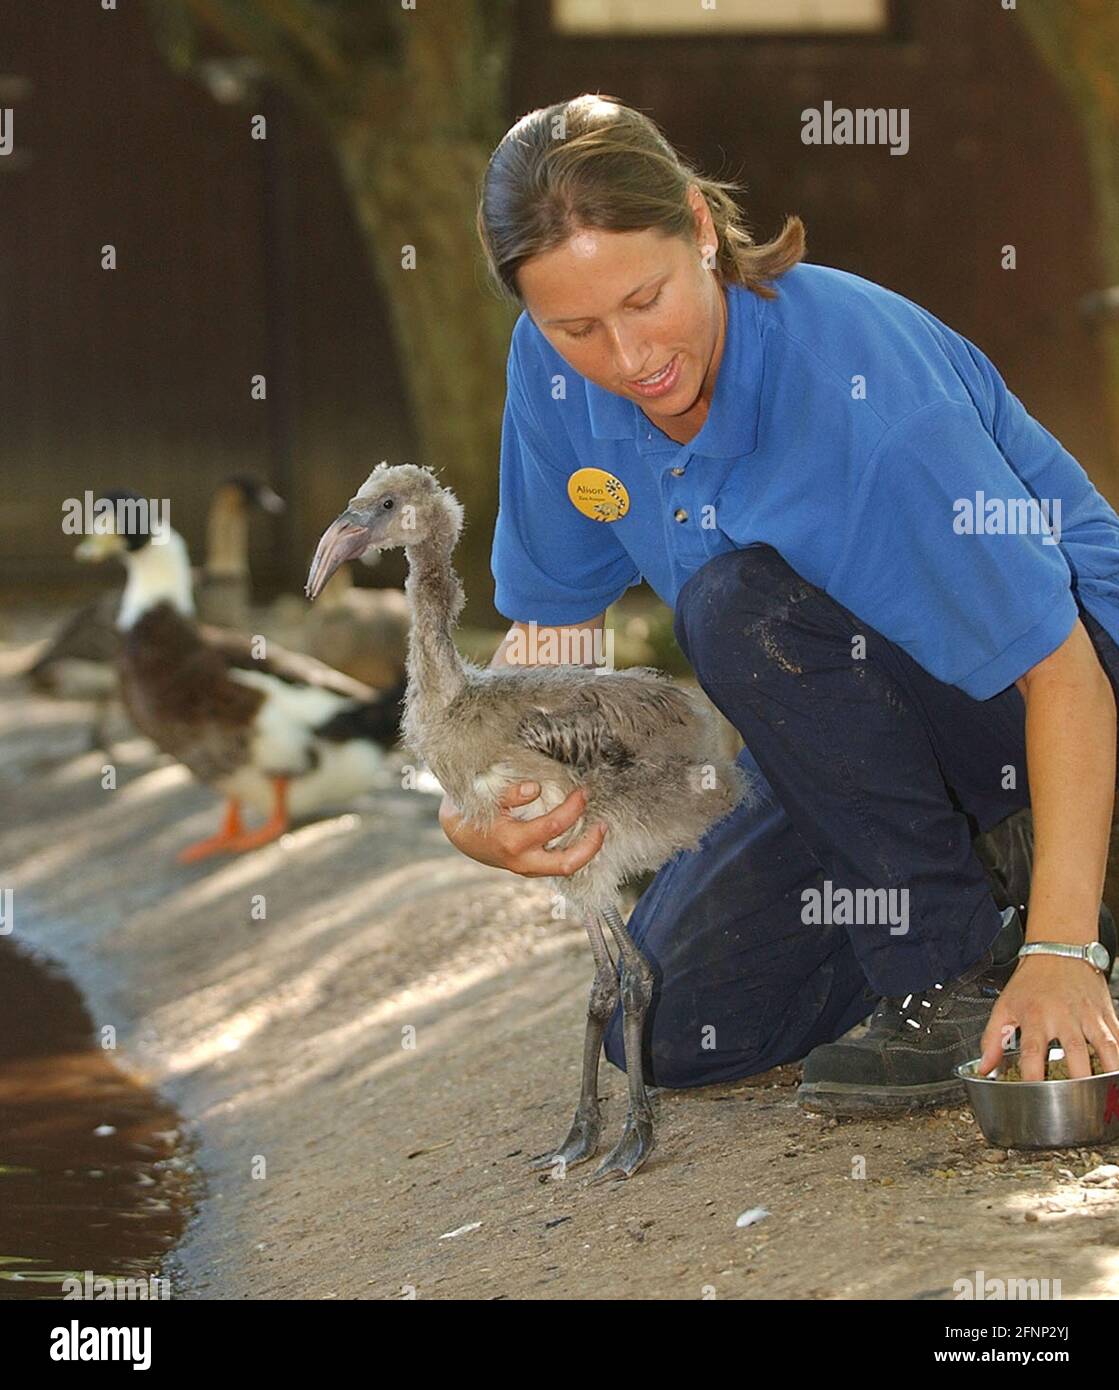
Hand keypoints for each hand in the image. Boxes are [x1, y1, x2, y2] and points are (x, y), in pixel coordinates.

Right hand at [438, 781, 606, 877]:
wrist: (457, 834)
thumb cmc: (472, 812)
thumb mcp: (485, 798)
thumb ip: (509, 794)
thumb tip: (534, 789)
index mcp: (512, 841)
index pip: (553, 826)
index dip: (573, 807)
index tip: (583, 791)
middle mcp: (522, 861)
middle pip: (567, 863)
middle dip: (591, 845)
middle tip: (603, 824)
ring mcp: (526, 868)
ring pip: (565, 869)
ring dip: (587, 852)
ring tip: (599, 831)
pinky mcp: (529, 869)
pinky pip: (557, 865)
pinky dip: (574, 853)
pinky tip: (584, 837)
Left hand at [978, 954, 1118, 1079]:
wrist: (1059, 951)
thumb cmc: (1031, 982)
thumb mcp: (1004, 1006)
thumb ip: (992, 1039)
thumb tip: (984, 1067)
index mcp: (1036, 1016)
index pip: (1033, 1050)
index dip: (1033, 1074)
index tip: (1033, 1093)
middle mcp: (1064, 1016)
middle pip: (1075, 1051)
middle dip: (1078, 1077)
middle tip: (1078, 1100)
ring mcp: (1089, 1015)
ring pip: (1105, 1045)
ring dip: (1109, 1069)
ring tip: (1108, 1092)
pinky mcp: (1107, 1014)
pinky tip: (1118, 1073)